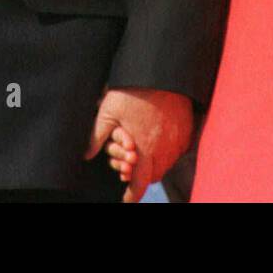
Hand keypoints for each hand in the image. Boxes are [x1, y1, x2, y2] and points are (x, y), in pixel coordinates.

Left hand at [84, 88, 192, 202]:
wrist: (164, 72)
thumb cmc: (134, 90)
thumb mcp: (108, 111)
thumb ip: (97, 135)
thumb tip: (86, 154)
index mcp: (144, 149)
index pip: (139, 184)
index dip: (132, 195)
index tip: (126, 200)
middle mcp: (164, 150)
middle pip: (153, 177)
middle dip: (141, 177)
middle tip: (130, 168)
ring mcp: (178, 141)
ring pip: (166, 165)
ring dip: (154, 164)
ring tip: (142, 152)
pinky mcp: (187, 132)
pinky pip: (177, 151)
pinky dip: (167, 152)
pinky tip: (158, 140)